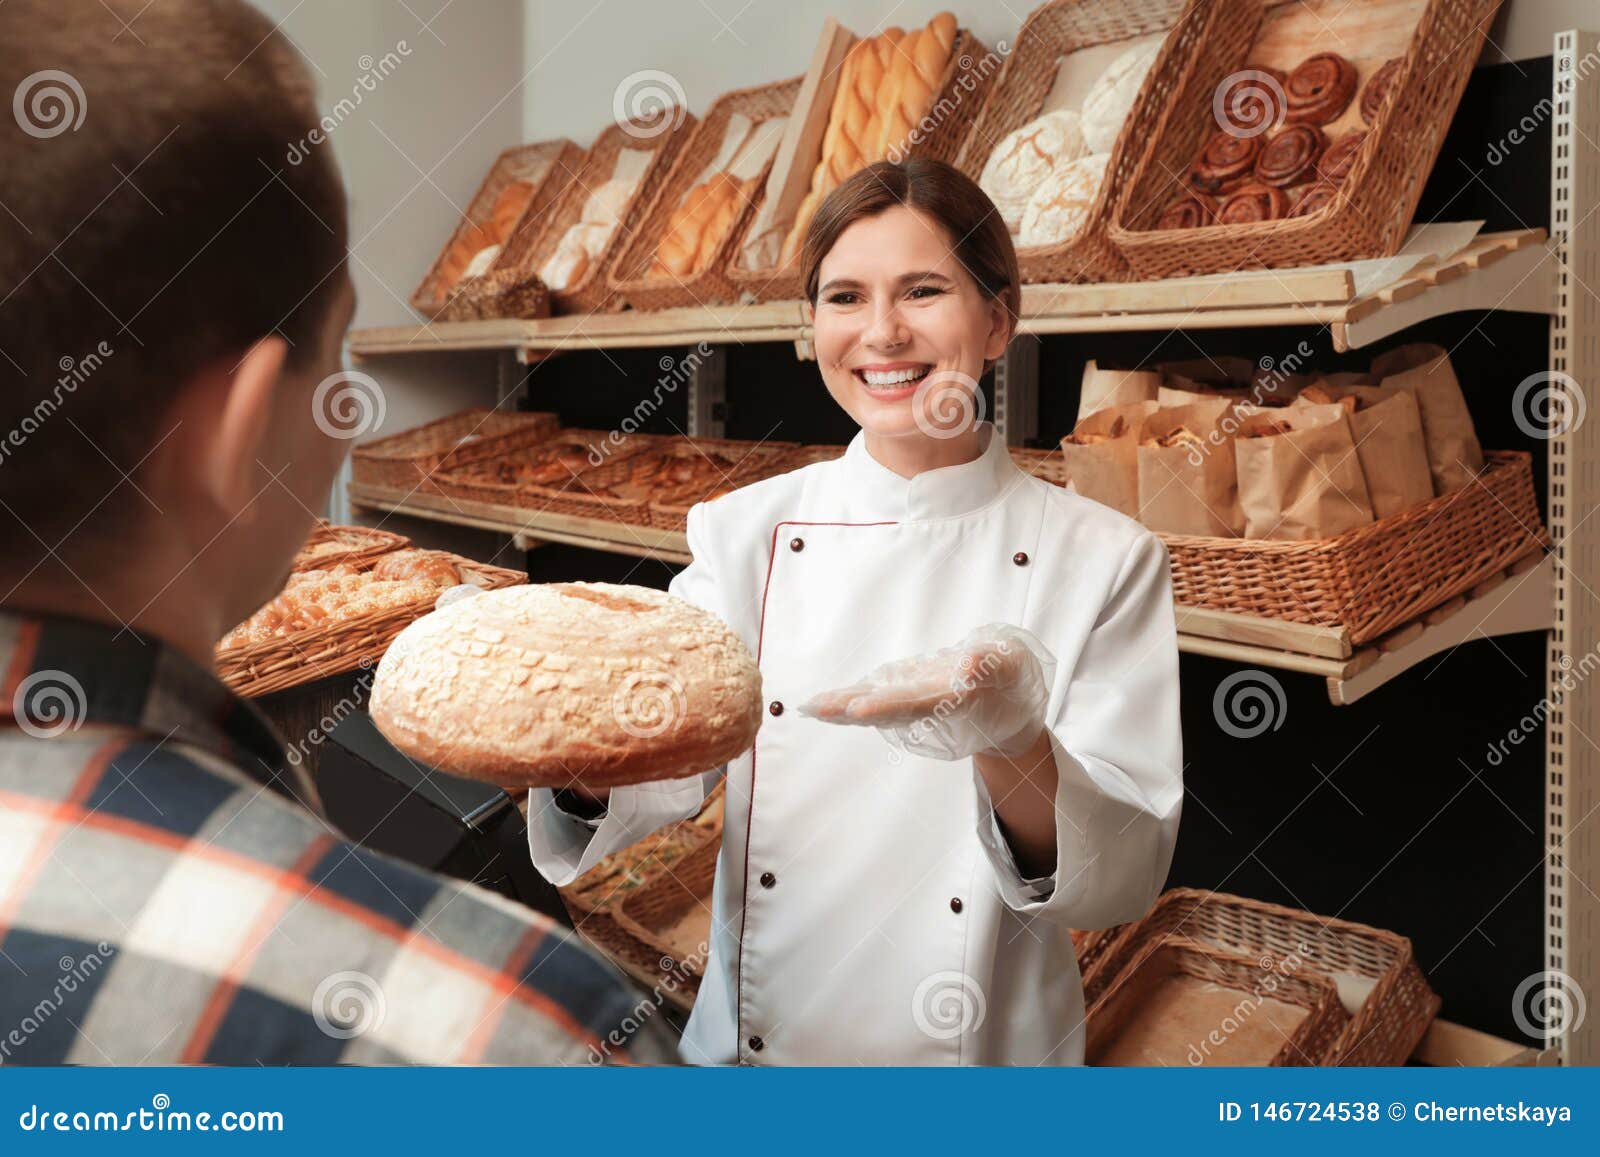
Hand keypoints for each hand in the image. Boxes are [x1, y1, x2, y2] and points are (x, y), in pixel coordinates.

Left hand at [797, 624, 1055, 760]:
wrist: (1007, 704)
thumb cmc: (1010, 679)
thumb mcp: (1010, 664)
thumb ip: (992, 662)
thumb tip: (970, 661)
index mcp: (952, 699)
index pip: (916, 704)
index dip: (887, 707)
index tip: (859, 709)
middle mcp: (927, 706)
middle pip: (884, 710)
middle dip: (850, 709)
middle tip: (815, 709)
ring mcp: (914, 703)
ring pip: (874, 707)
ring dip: (840, 708)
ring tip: (808, 707)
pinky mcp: (906, 696)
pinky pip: (872, 700)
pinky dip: (846, 702)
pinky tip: (820, 704)